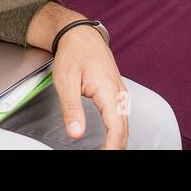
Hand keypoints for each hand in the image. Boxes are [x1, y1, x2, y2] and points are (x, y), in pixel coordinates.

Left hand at [51, 23, 127, 149]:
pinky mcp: (117, 92)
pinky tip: (111, 140)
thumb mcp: (65, 81)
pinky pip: (123, 117)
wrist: (80, 34)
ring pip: (125, 124)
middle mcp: (119, 93)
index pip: (117, 128)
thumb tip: (76, 133)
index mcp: (109, 91)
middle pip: (124, 129)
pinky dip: (118, 132)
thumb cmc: (73, 54)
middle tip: (103, 156)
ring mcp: (120, 92)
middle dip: (116, 147)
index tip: (103, 156)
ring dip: (118, 141)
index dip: (112, 147)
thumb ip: (71, 109)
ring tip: (107, 151)